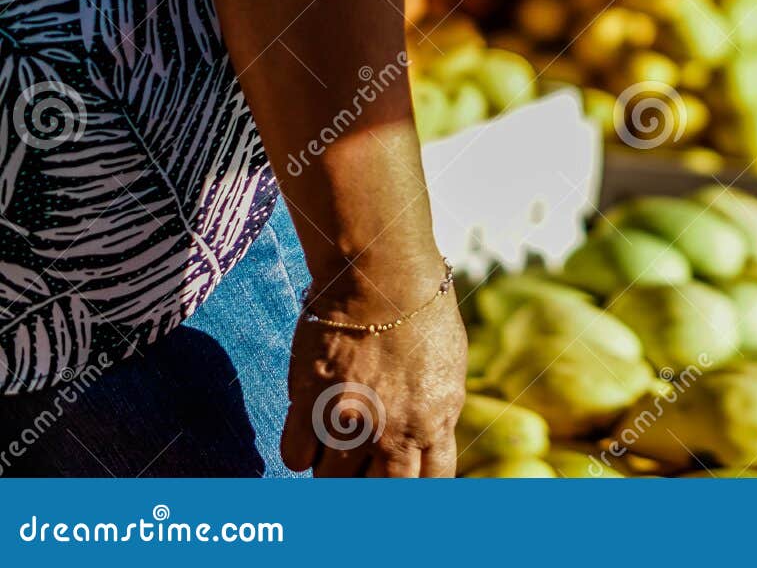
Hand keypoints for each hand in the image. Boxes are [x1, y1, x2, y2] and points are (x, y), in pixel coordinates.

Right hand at [281, 262, 466, 476]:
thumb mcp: (447, 372)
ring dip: (332, 469)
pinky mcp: (310, 404)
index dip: (413, 491)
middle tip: (361, 472)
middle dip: (370, 488)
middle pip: (379, 494)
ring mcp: (349, 422)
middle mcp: (394, 432)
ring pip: (331, 481)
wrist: (382, 277)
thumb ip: (435, 416)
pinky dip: (301, 451)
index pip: (429, 486)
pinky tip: (310, 430)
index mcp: (434, 422)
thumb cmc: (421, 316)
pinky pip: (295, 457)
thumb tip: (422, 446)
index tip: (399, 484)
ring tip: (336, 443)